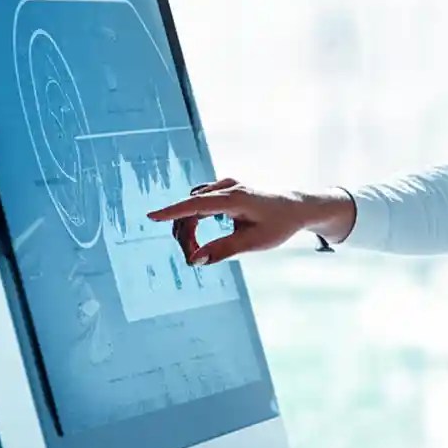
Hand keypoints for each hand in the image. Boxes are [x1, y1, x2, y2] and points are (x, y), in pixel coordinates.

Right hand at [146, 178, 311, 264]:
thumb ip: (224, 250)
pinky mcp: (225, 190)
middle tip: (190, 259)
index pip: (197, 204)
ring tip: (195, 250)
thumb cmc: (278, 225)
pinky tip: (197, 231)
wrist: (295, 208)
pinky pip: (200, 202)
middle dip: (185, 234)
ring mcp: (226, 186)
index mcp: (235, 198)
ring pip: (194, 205)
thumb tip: (194, 260)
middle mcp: (228, 188)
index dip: (173, 211)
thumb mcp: (254, 243)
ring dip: (188, 226)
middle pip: (191, 209)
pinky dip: (194, 217)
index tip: (151, 217)